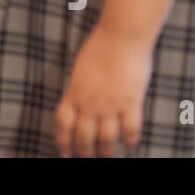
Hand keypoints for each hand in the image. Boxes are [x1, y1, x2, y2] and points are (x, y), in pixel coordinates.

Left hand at [55, 22, 152, 156]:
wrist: (120, 36)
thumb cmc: (100, 47)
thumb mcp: (80, 70)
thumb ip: (78, 89)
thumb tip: (77, 104)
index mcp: (73, 93)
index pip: (63, 125)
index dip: (63, 142)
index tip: (65, 153)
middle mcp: (89, 103)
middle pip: (83, 137)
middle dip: (85, 152)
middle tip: (87, 158)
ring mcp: (110, 105)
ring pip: (106, 140)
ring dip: (107, 152)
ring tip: (109, 156)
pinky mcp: (131, 103)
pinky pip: (130, 130)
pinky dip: (130, 141)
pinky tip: (130, 145)